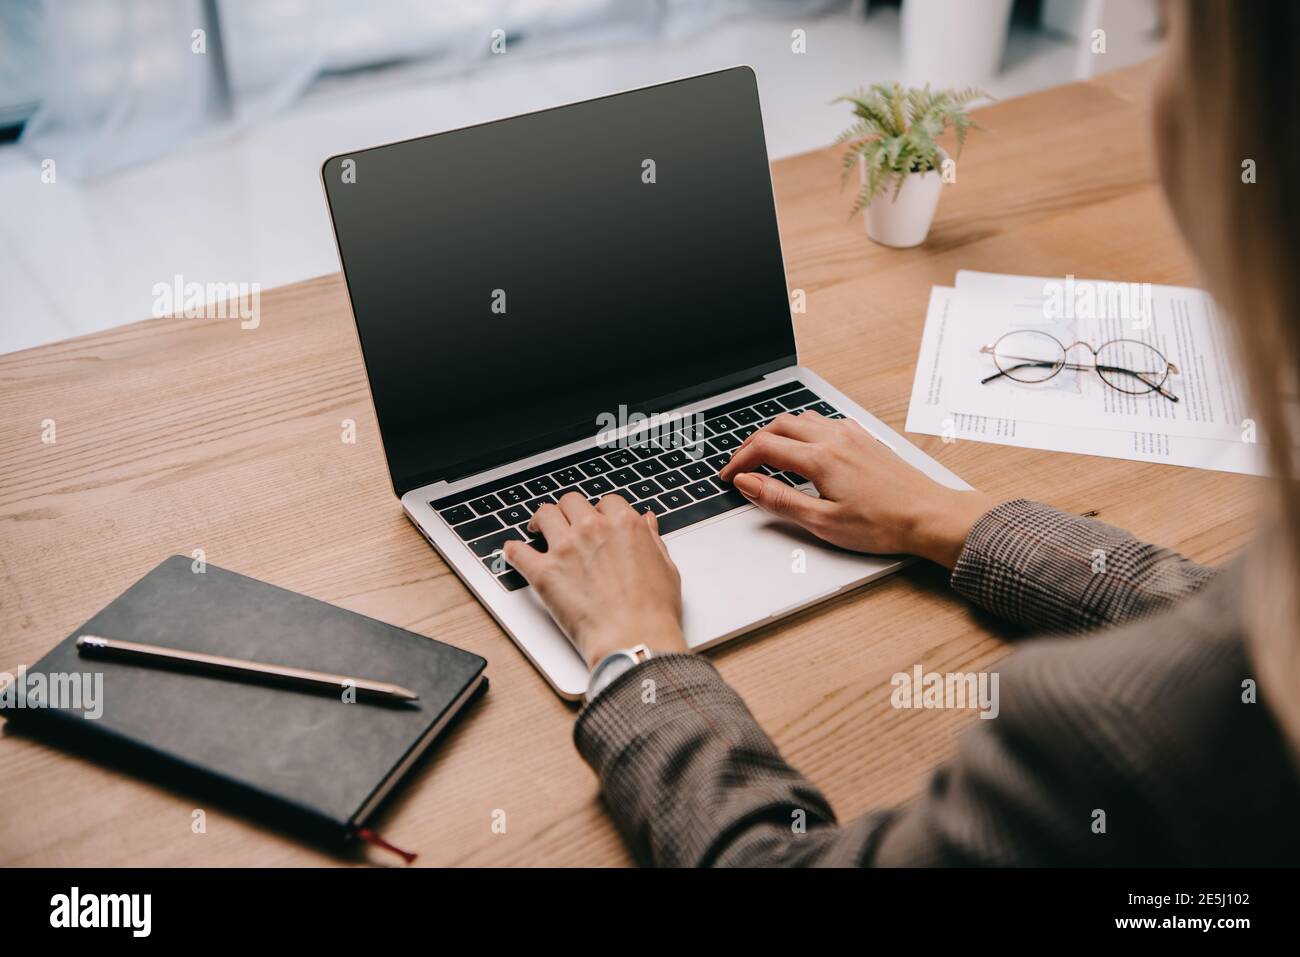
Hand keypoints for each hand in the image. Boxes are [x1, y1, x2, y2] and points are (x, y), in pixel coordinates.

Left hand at [502, 492, 687, 667]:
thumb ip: (652, 539)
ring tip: (539, 529)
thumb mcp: (666, 568)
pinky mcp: (544, 572)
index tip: (597, 522)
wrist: (634, 638)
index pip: (607, 502)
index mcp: (625, 525)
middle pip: (572, 502)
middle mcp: (593, 529)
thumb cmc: (654, 611)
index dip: (601, 512)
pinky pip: (518, 551)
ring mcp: (566, 548)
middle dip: (570, 511)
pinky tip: (513, 551)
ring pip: (545, 514)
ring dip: (542, 520)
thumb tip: (647, 522)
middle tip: (567, 523)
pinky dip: (513, 550)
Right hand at [719, 411, 994, 568]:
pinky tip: (806, 449)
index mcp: (819, 458)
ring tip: (768, 456)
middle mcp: (833, 438)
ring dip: (778, 433)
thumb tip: (747, 483)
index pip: (764, 448)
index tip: (729, 476)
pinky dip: (803, 430)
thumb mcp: (821, 522)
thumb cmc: (883, 524)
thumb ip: (778, 500)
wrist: (930, 516)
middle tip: (742, 465)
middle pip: (778, 425)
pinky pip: (824, 422)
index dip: (739, 461)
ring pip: (801, 419)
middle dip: (753, 443)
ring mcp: (851, 434)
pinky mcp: (865, 438)